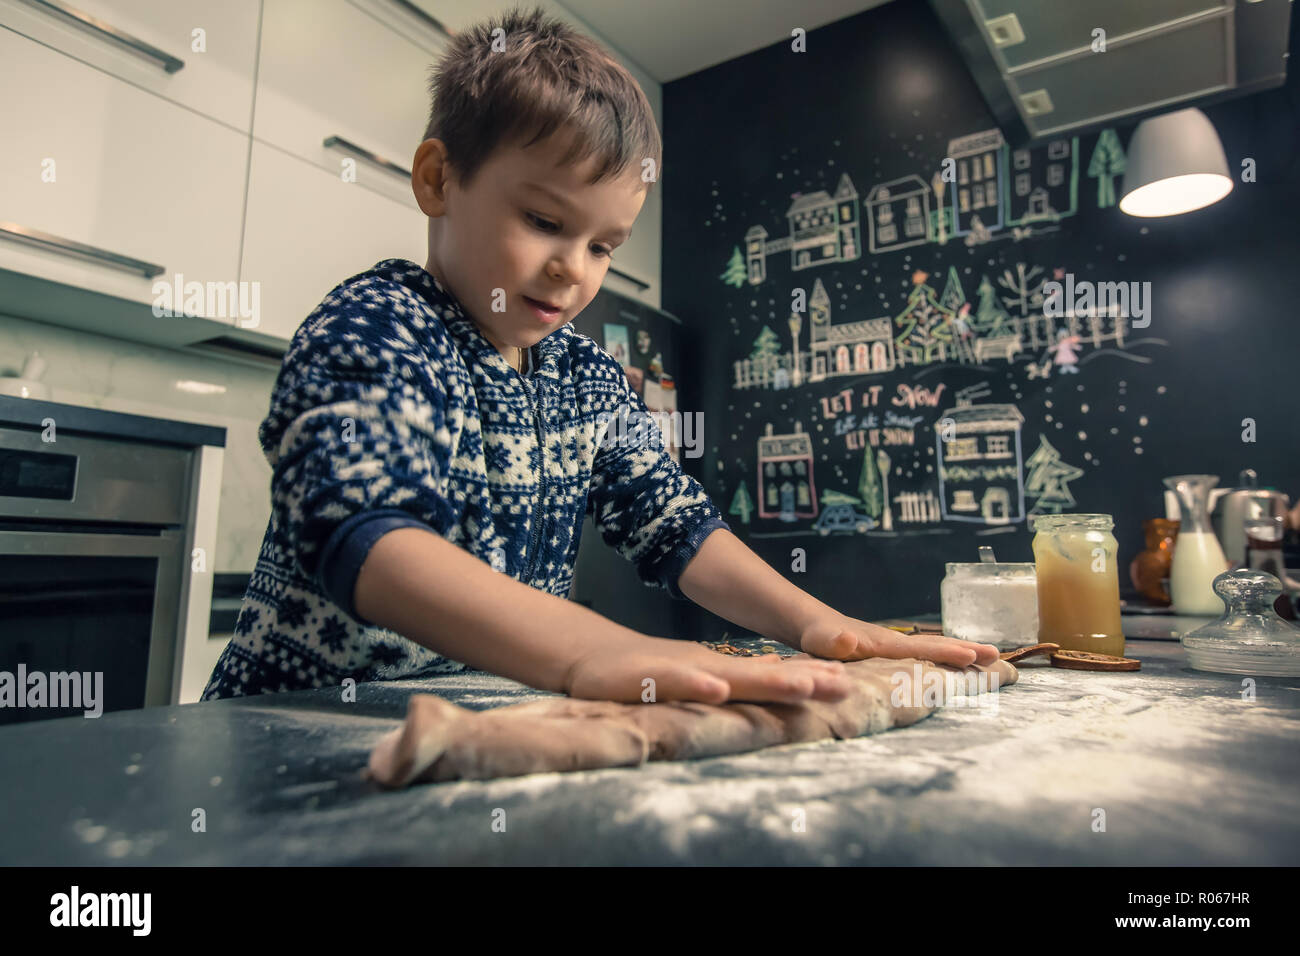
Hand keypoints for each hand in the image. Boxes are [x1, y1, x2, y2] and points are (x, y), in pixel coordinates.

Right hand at [562, 633, 851, 704]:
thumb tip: (779, 672)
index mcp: (722, 671)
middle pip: (764, 676)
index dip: (811, 679)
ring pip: (730, 676)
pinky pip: (677, 681)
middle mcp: (710, 668)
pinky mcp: (650, 676)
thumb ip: (740, 676)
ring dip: (767, 680)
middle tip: (845, 686)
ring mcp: (682, 670)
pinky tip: (718, 689)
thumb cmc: (649, 670)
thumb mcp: (701, 675)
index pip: (773, 676)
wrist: (593, 656)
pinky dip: (698, 683)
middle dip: (805, 680)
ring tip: (803, 685)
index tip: (851, 684)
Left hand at [795, 614, 999, 668]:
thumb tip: (848, 640)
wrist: (812, 623)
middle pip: (936, 644)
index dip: (946, 653)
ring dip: (962, 653)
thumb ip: (833, 641)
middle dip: (967, 650)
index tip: (974, 657)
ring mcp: (895, 645)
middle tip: (998, 657)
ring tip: (993, 659)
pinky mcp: (892, 651)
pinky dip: (947, 657)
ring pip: (934, 648)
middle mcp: (895, 642)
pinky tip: (960, 665)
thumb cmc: (816, 635)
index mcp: (882, 643)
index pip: (920, 649)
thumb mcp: (820, 640)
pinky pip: (925, 654)